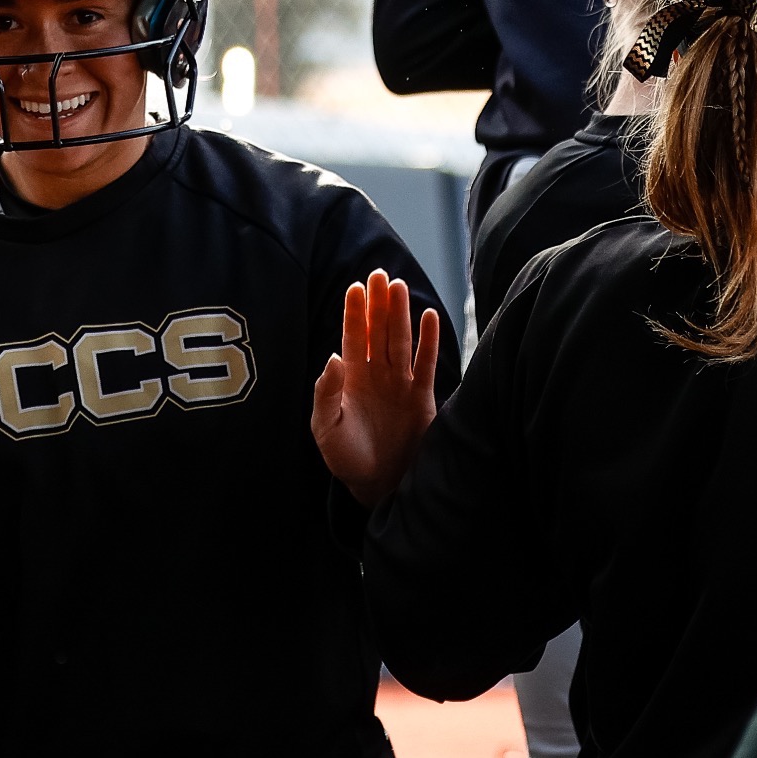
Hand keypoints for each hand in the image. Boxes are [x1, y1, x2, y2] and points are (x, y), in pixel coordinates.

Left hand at [312, 270, 440, 506]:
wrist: (377, 484)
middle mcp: (376, 375)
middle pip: (378, 331)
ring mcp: (399, 383)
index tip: (356, 287)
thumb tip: (334, 357)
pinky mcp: (421, 397)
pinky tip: (429, 316)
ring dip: (400, 314)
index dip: (354, 312)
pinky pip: (424, 363)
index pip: (352, 338)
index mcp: (351, 379)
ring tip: (399, 286)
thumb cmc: (346, 457)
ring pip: (400, 341)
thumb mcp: (326, 428)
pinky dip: (428, 340)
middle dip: (378, 303)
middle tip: (379, 273)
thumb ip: (326, 394)